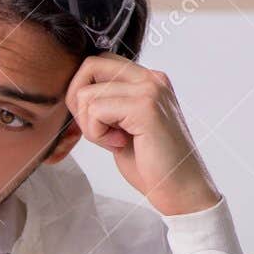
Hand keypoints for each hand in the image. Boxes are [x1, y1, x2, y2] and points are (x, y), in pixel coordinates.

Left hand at [64, 54, 220, 216]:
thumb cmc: (151, 163)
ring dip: (90, 125)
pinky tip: (120, 144)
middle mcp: (151, 77)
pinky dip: (97, 134)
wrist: (180, 190)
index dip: (84, 91)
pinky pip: (95, 111)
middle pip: (89, 66)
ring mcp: (150, 89)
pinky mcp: (145, 106)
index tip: (96, 121)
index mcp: (147, 79)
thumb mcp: (122, 124)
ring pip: (86, 93)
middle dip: (78, 102)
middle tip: (98, 130)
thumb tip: (73, 91)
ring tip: (115, 140)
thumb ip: (106, 102)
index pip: (98, 62)